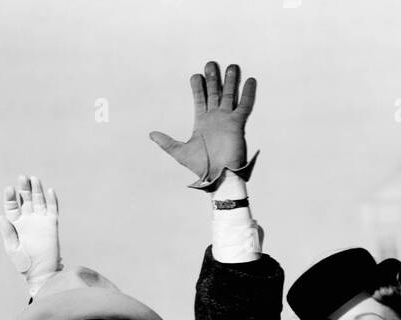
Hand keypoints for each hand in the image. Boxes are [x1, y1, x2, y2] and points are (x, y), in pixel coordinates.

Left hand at [0, 175, 60, 294]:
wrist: (41, 272)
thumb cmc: (24, 263)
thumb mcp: (13, 248)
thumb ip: (7, 232)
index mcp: (15, 224)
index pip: (12, 206)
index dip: (10, 197)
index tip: (9, 189)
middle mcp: (27, 219)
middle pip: (25, 199)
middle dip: (23, 188)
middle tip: (22, 178)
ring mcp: (40, 220)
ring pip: (38, 200)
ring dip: (36, 189)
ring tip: (33, 179)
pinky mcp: (52, 224)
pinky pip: (52, 209)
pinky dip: (52, 200)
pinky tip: (49, 190)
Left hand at [150, 61, 254, 183]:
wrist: (218, 175)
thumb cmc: (201, 166)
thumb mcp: (180, 153)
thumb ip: (167, 142)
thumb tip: (151, 134)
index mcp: (201, 122)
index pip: (199, 99)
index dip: (197, 87)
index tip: (195, 75)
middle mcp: (215, 118)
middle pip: (214, 93)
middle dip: (213, 78)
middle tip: (210, 63)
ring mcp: (227, 119)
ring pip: (229, 95)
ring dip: (230, 81)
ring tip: (231, 66)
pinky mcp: (238, 124)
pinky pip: (244, 106)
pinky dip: (247, 93)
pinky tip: (249, 80)